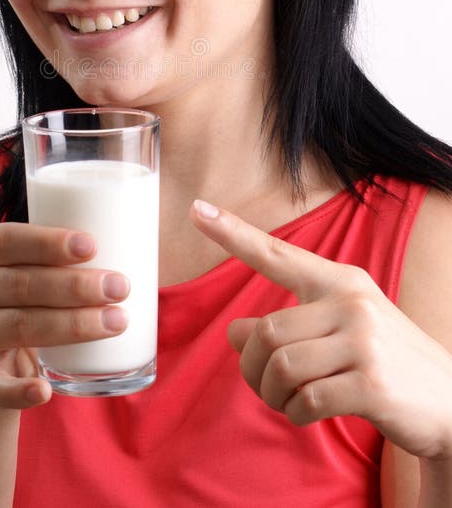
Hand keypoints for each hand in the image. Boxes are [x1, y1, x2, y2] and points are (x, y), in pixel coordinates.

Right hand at [0, 223, 128, 408]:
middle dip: (77, 286)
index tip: (92, 246)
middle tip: (120, 287)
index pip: (10, 241)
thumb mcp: (34, 260)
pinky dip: (19, 392)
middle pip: (24, 284)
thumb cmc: (32, 288)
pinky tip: (45, 391)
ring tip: (117, 321)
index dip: (49, 242)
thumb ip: (67, 248)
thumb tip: (134, 234)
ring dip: (73, 325)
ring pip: (22, 326)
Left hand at [191, 199, 451, 460]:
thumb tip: (234, 333)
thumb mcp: (337, 333)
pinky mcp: (371, 384)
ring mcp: (364, 342)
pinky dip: (296, 414)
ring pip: (281, 366)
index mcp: (340, 281)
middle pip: (266, 332)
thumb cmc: (384, 362)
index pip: (278, 254)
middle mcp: (352, 302)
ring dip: (273, 395)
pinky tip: (310, 413)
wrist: (450, 402)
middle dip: (253, 369)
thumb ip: (287, 327)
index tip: (197, 209)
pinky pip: (305, 400)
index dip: (233, 233)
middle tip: (266, 386)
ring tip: (288, 400)